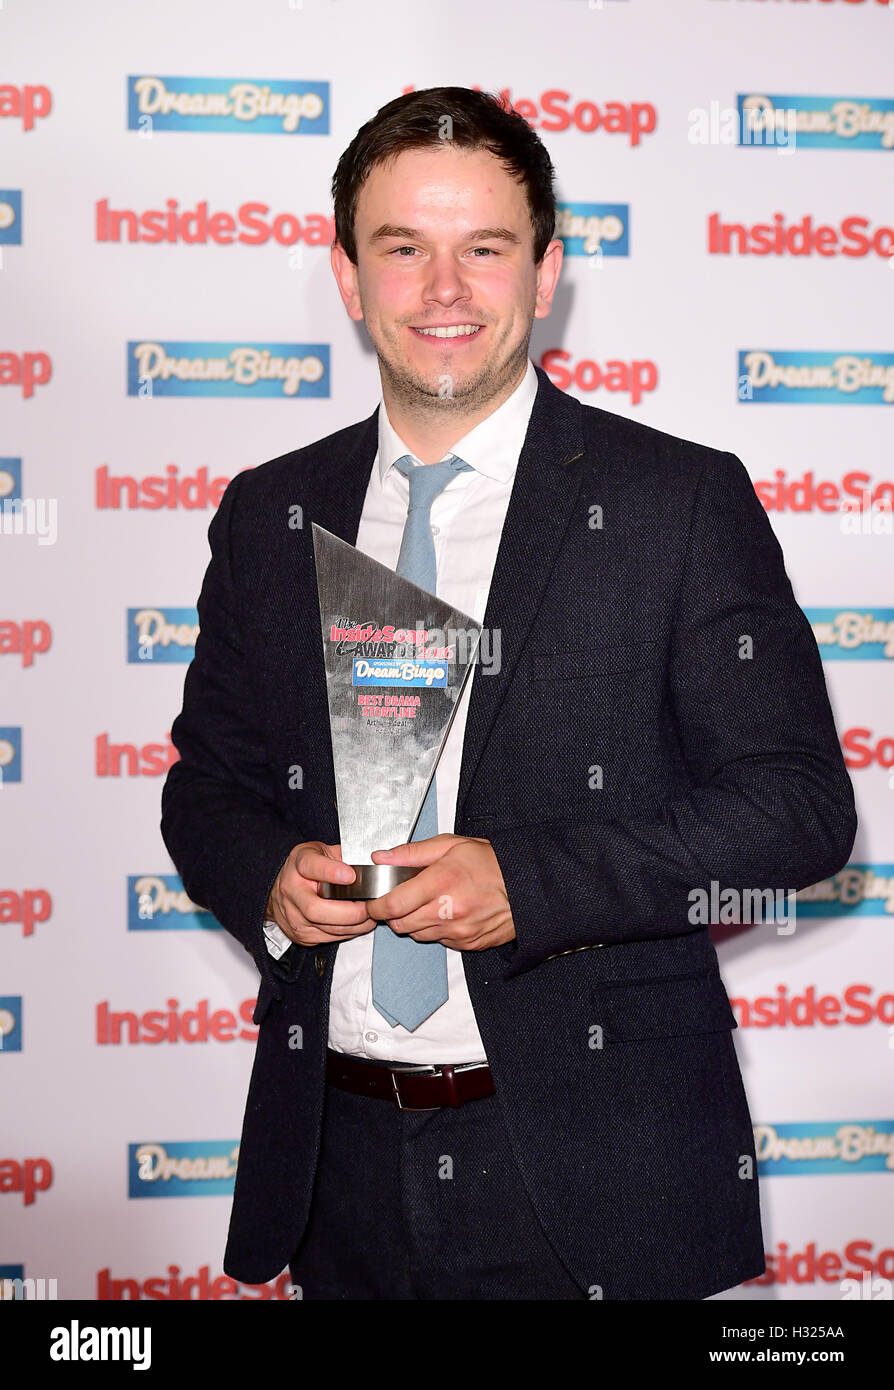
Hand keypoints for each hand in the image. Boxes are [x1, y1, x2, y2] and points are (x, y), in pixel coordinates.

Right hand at [265, 841, 376, 946]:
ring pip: (326, 928)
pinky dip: (349, 932)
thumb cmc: (307, 869)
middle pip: (316, 909)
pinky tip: (358, 924)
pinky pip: (329, 938)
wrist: (282, 891)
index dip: (331, 872)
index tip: (351, 876)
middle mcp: (291, 890)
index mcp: (298, 863)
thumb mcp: (323, 851)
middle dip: (349, 911)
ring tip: (369, 915)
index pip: (310, 866)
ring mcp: (293, 915)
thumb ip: (343, 855)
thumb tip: (369, 862)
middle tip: (368, 907)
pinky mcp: (301, 934)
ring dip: (354, 925)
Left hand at [365, 833, 515, 950]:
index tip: (374, 901)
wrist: (528, 888)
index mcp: (442, 882)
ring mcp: (458, 932)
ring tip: (428, 902)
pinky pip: (438, 941)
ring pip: (417, 934)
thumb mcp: (452, 845)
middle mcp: (448, 911)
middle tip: (401, 899)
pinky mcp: (467, 945)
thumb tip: (381, 857)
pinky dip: (435, 929)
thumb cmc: (491, 862)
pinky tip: (446, 913)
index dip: (377, 906)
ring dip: (414, 922)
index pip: (394, 905)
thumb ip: (412, 853)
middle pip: (400, 924)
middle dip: (394, 914)